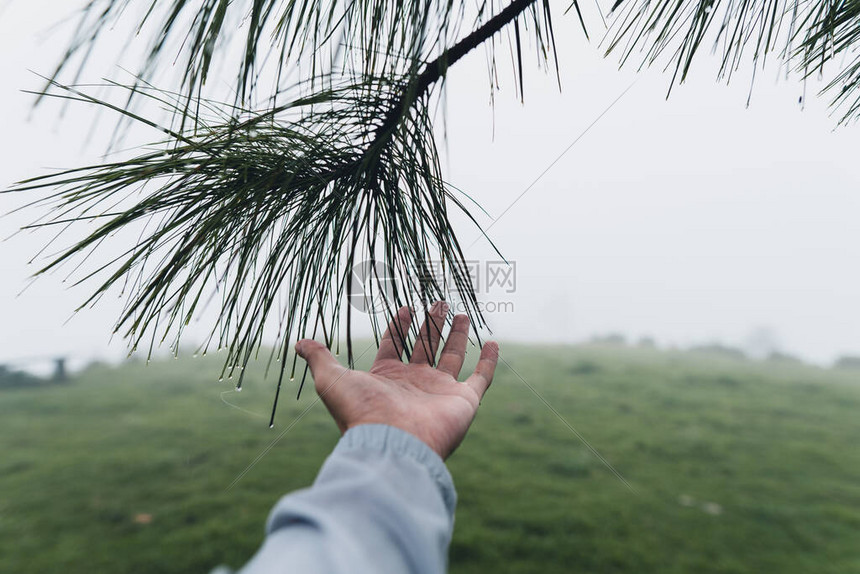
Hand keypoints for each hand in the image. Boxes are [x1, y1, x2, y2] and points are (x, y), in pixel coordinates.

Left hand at [295, 302, 498, 458]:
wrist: (393, 443)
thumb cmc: (361, 412)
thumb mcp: (331, 379)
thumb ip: (320, 358)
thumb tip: (297, 342)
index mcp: (387, 378)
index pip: (395, 345)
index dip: (399, 326)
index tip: (405, 306)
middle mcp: (414, 383)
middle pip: (425, 346)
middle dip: (431, 324)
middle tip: (438, 301)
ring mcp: (440, 391)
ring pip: (452, 356)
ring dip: (456, 334)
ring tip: (460, 312)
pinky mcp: (464, 400)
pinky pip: (481, 378)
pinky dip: (488, 361)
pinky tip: (492, 343)